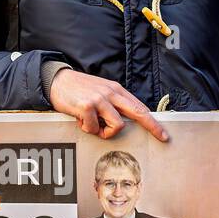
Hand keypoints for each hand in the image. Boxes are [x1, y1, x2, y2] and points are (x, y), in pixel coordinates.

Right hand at [48, 69, 168, 141]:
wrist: (56, 80)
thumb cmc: (77, 89)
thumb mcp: (99, 91)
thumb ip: (112, 103)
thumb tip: (123, 121)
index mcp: (115, 90)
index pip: (139, 106)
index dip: (153, 120)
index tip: (162, 133)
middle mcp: (110, 93)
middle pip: (138, 112)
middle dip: (152, 126)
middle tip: (161, 137)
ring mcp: (99, 99)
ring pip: (117, 125)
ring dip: (105, 131)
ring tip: (93, 126)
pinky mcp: (87, 106)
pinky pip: (95, 128)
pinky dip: (88, 128)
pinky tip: (80, 120)